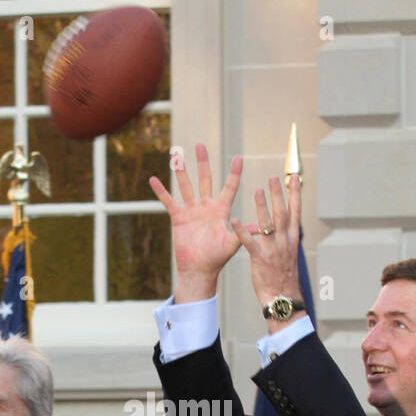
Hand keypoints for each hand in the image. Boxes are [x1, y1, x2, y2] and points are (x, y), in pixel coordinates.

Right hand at [149, 142, 243, 301]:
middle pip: (205, 179)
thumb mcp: (232, 244)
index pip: (229, 187)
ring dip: (181, 171)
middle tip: (200, 145)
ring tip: (176, 154)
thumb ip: (244, 232)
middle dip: (203, 162)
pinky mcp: (178, 218)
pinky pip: (168, 201)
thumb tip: (262, 226)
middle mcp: (206, 206)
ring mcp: (191, 210)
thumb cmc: (217, 259)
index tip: (238, 157)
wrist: (199, 270)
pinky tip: (153, 179)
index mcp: (221, 210)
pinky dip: (161, 191)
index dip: (234, 173)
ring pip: (186, 185)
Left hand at [231, 173, 302, 308]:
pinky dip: (242, 231)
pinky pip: (250, 243)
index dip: (295, 193)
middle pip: (283, 213)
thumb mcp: (289, 253)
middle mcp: (285, 241)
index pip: (296, 211)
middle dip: (279, 194)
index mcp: (292, 238)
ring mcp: (273, 249)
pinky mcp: (260, 259)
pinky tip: (235, 220)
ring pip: (269, 223)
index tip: (293, 177)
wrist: (282, 297)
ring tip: (258, 190)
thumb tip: (287, 223)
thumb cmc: (284, 276)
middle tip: (273, 177)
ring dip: (263, 206)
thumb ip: (286, 237)